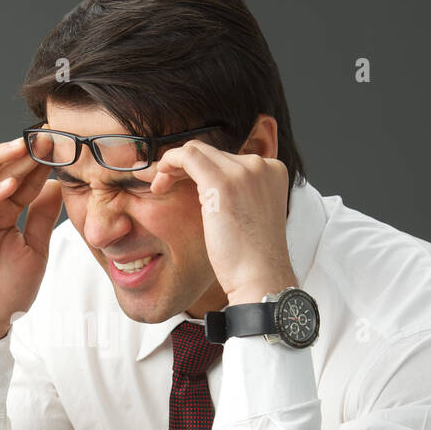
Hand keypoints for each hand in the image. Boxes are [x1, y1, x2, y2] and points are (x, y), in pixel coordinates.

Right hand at [0, 138, 62, 340]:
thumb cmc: (7, 291)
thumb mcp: (35, 249)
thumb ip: (43, 217)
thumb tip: (58, 185)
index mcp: (0, 212)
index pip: (19, 178)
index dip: (38, 162)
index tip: (61, 146)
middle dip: (20, 152)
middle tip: (45, 137)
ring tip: (22, 147)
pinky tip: (9, 187)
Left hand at [148, 142, 296, 303]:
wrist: (261, 279)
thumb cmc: (252, 259)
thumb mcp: (249, 216)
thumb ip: (237, 196)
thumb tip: (209, 193)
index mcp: (272, 171)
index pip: (228, 158)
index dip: (200, 170)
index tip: (182, 185)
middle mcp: (261, 165)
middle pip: (211, 153)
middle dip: (183, 166)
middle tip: (162, 185)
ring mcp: (245, 171)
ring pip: (196, 150)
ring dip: (172, 165)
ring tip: (158, 187)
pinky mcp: (223, 182)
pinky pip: (186, 156)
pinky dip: (168, 163)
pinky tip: (158, 184)